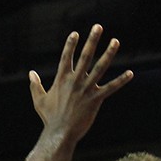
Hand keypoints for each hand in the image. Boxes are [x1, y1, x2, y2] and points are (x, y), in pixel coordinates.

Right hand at [29, 24, 133, 142]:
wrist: (60, 133)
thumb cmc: (49, 118)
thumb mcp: (39, 99)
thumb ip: (35, 85)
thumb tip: (31, 73)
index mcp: (61, 79)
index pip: (67, 57)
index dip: (71, 44)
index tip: (76, 33)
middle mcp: (75, 81)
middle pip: (85, 56)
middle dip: (92, 40)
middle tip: (98, 27)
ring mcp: (86, 89)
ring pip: (100, 67)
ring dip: (108, 53)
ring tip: (115, 41)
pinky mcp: (96, 99)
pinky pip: (111, 88)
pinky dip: (121, 81)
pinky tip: (130, 73)